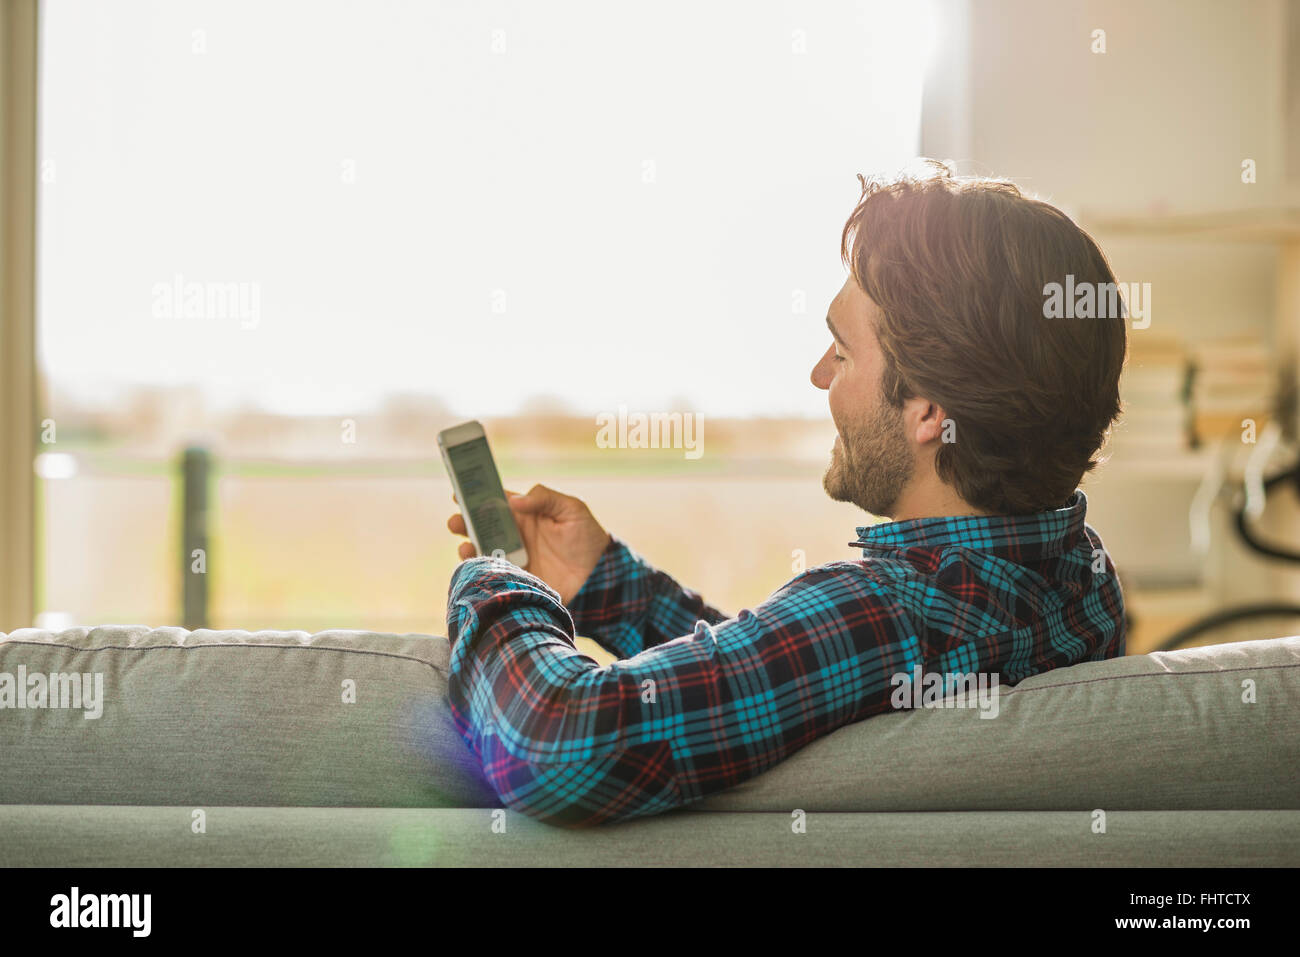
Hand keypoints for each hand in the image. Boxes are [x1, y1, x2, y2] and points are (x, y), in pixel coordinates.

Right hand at [447, 483, 611, 604]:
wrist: (599, 576)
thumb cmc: (587, 537)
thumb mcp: (571, 509)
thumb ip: (544, 498)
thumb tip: (514, 500)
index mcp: (525, 514)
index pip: (495, 501)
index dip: (476, 496)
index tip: (459, 494)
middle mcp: (514, 534)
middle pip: (480, 525)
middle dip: (464, 522)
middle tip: (455, 522)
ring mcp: (512, 556)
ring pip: (481, 549)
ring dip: (468, 546)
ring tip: (466, 546)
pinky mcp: (515, 578)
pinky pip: (491, 573)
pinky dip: (480, 569)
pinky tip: (478, 565)